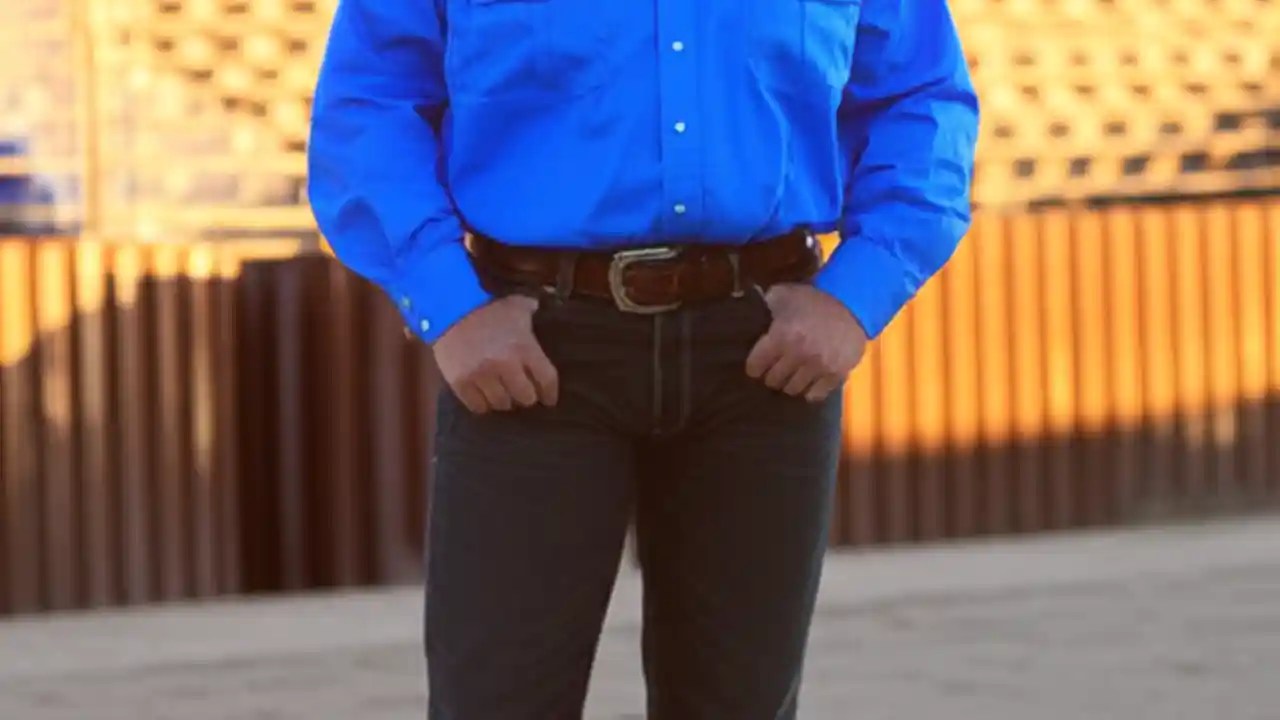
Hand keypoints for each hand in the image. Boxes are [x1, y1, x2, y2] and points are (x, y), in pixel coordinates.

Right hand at [432, 294, 558, 413]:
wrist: (449, 308)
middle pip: (525, 397)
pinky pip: (477, 406)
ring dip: (503, 400)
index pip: (546, 380)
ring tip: (502, 395)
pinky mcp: (462, 383)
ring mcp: (483, 376)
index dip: (549, 393)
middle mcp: (506, 366)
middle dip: (526, 396)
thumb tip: (538, 306)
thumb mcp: (515, 306)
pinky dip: (482, 404)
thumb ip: (530, 309)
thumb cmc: (487, 308)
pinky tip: (483, 398)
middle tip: (521, 394)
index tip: (548, 399)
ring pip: (501, 403)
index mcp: (524, 349)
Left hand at [745, 283, 867, 401]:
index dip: (754, 366)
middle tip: (775, 370)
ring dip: (790, 383)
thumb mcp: (784, 294)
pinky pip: (816, 394)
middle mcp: (799, 355)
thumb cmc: (813, 299)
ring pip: (793, 389)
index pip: (755, 366)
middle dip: (772, 375)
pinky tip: (810, 382)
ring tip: (792, 376)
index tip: (757, 365)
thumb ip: (765, 305)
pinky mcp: (837, 374)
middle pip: (773, 380)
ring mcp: (819, 367)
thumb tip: (752, 314)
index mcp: (782, 336)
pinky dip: (811, 390)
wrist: (852, 303)